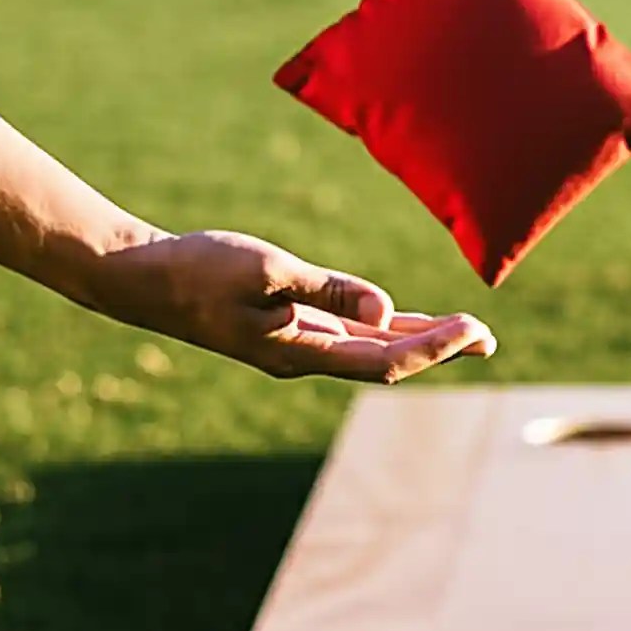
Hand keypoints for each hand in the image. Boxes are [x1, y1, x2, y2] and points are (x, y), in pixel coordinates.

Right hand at [90, 230, 495, 382]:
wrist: (140, 278)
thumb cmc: (197, 268)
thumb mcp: (267, 270)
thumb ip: (328, 289)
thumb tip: (384, 308)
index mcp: (300, 351)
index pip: (385, 361)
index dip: (434, 349)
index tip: (474, 329)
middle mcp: (306, 357)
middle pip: (388, 361)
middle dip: (441, 349)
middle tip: (490, 340)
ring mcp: (298, 344)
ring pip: (372, 347)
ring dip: (419, 339)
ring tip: (466, 333)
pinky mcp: (289, 327)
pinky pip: (350, 333)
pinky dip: (384, 326)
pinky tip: (406, 319)